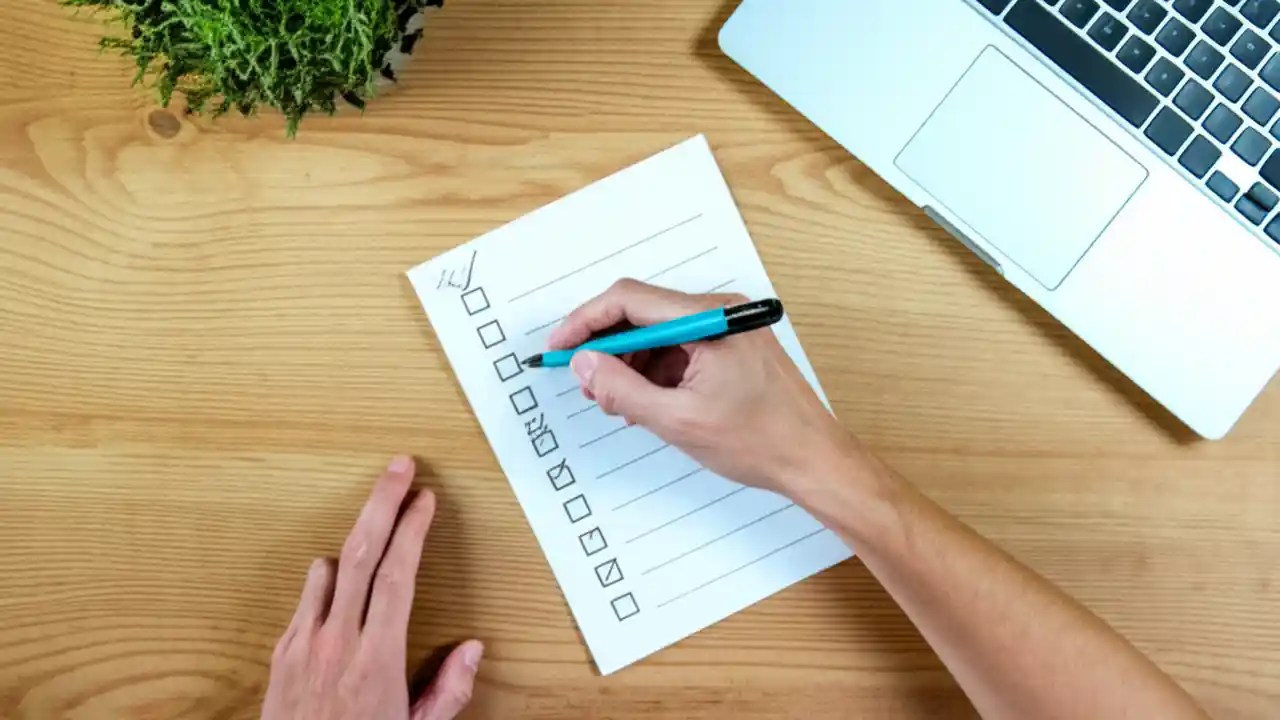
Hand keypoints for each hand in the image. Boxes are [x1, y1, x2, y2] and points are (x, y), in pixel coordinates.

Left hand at [262, 456, 482, 719]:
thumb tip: (473, 650)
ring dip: (353, 547)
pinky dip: (327, 583)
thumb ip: (447, 692)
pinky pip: (306, 599)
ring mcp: (302, 645)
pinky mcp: (279, 654)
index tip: (425, 499)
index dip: (413, 530)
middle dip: (381, 502)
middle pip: (361, 552)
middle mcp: (336, 642)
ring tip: (377, 532)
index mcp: (376, 660)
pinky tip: (342, 587)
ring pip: (327, 570)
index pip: (397, 576)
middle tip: (398, 466)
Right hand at [549, 279, 859, 497]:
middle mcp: (720, 312)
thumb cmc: (762, 441)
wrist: (814, 460)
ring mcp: (727, 328)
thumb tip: (583, 364)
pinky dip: (654, 372)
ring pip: (657, 333)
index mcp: (711, 318)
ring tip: (616, 403)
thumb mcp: (678, 420)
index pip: (630, 300)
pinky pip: (678, 348)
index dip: (586, 322)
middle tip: (585, 384)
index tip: (559, 348)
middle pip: (641, 313)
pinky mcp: (730, 347)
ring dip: (630, 364)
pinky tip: (644, 403)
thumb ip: (622, 389)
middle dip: (607, 348)